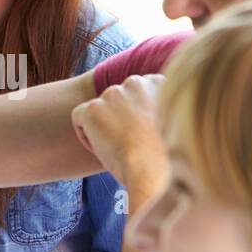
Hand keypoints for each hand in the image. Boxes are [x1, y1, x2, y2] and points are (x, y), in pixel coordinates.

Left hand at [70, 75, 168, 191]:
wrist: (154, 168)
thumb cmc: (167, 158)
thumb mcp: (172, 125)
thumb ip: (157, 112)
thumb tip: (142, 121)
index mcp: (159, 84)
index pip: (138, 93)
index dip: (136, 115)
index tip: (141, 134)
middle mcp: (135, 83)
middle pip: (117, 100)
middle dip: (119, 119)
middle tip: (128, 144)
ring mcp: (113, 94)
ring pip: (99, 109)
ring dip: (104, 127)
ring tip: (117, 149)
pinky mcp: (93, 108)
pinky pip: (79, 117)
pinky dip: (85, 135)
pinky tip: (102, 151)